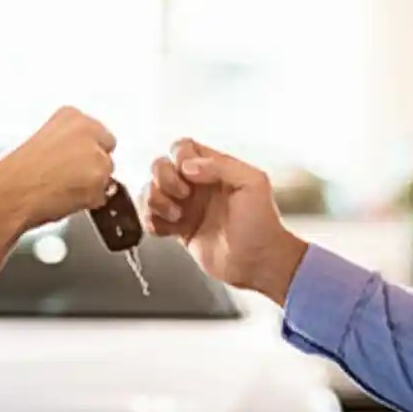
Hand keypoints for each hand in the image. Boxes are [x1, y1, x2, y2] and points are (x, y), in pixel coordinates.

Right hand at [0, 106, 116, 229]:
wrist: (12, 193)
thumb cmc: (17, 170)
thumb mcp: (42, 138)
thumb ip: (67, 140)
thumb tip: (76, 153)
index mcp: (73, 117)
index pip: (97, 132)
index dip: (86, 148)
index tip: (76, 155)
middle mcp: (89, 133)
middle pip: (105, 151)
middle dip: (93, 164)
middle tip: (70, 174)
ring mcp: (97, 158)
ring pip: (106, 174)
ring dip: (92, 182)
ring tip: (64, 187)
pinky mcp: (99, 183)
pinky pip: (101, 195)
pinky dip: (89, 200)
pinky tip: (67, 198)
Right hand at [142, 138, 307, 304]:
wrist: (258, 263)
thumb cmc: (262, 225)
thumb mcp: (253, 183)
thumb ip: (222, 166)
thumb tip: (188, 166)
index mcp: (215, 170)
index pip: (184, 148)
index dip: (180, 157)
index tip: (190, 175)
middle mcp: (197, 186)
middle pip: (160, 166)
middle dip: (164, 179)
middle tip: (183, 195)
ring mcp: (186, 208)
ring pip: (151, 191)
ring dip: (156, 201)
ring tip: (176, 216)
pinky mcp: (178, 230)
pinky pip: (151, 218)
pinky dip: (152, 221)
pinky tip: (169, 230)